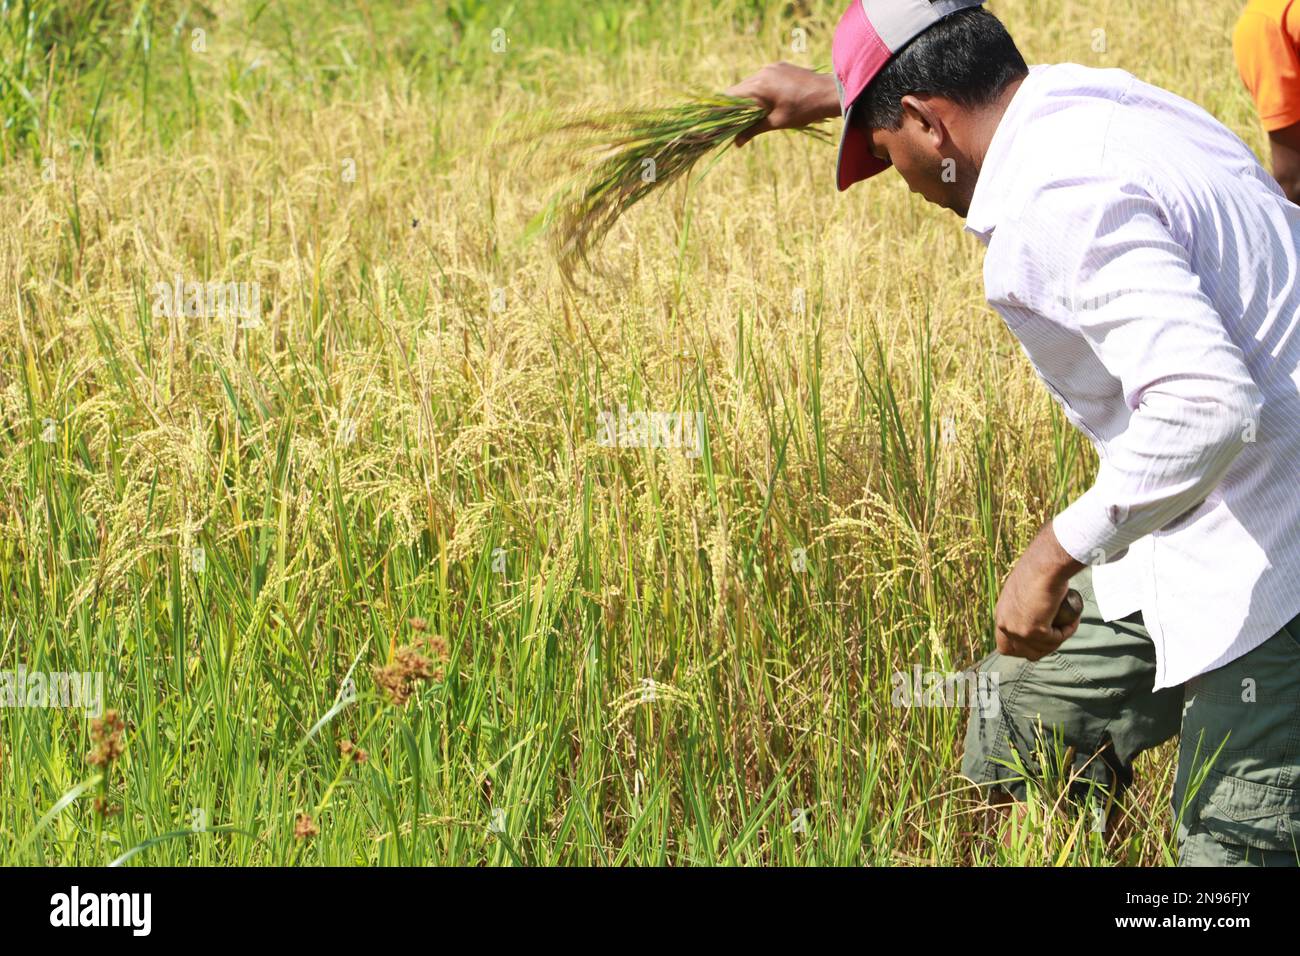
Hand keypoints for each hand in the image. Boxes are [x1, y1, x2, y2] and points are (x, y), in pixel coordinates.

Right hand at [725, 62, 840, 146]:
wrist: (830, 93)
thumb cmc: (804, 110)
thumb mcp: (777, 123)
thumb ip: (753, 129)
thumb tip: (736, 142)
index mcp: (759, 85)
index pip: (730, 95)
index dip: (722, 108)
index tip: (717, 120)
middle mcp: (762, 72)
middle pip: (740, 89)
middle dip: (736, 106)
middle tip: (735, 122)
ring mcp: (772, 67)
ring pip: (751, 83)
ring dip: (750, 98)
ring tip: (755, 114)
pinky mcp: (780, 66)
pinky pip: (763, 78)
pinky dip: (761, 90)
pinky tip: (768, 102)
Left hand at [995, 523, 1085, 660]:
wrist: (1045, 565)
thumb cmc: (1039, 572)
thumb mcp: (1025, 592)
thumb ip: (1025, 607)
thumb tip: (1038, 617)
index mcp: (1000, 616)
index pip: (1006, 647)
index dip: (1025, 648)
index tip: (1042, 640)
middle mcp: (1004, 626)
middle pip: (1024, 653)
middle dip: (1043, 648)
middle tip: (1059, 634)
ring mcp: (1018, 630)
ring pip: (1043, 650)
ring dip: (1059, 639)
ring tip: (1068, 620)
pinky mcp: (1034, 631)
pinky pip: (1057, 640)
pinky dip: (1067, 631)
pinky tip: (1072, 619)